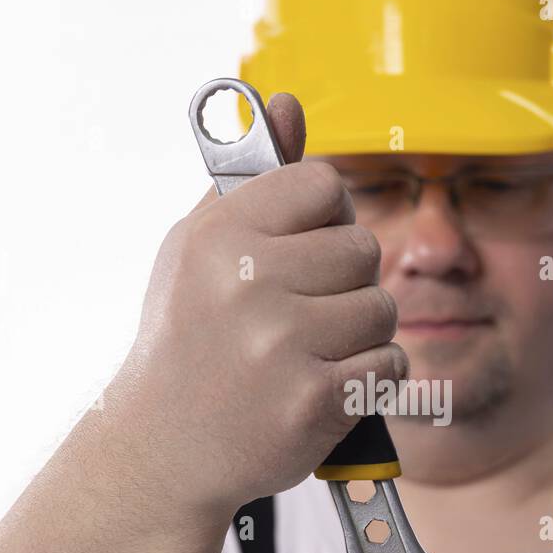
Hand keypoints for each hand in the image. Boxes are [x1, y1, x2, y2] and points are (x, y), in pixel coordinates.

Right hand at [109, 93, 406, 522]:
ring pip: (383, 309)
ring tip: (308, 354)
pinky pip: (390, 364)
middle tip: (299, 315)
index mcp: (220, 235)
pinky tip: (325, 387)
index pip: (323, 185)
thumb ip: (251, 178)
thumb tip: (285, 102)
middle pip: (364, 249)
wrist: (163, 450)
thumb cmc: (189, 340)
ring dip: (360, 335)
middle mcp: (247, 283)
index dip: (322, 220)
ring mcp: (281, 346)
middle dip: (344, 283)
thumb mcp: (200, 249)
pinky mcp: (313, 402)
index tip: (296, 252)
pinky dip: (369, 379)